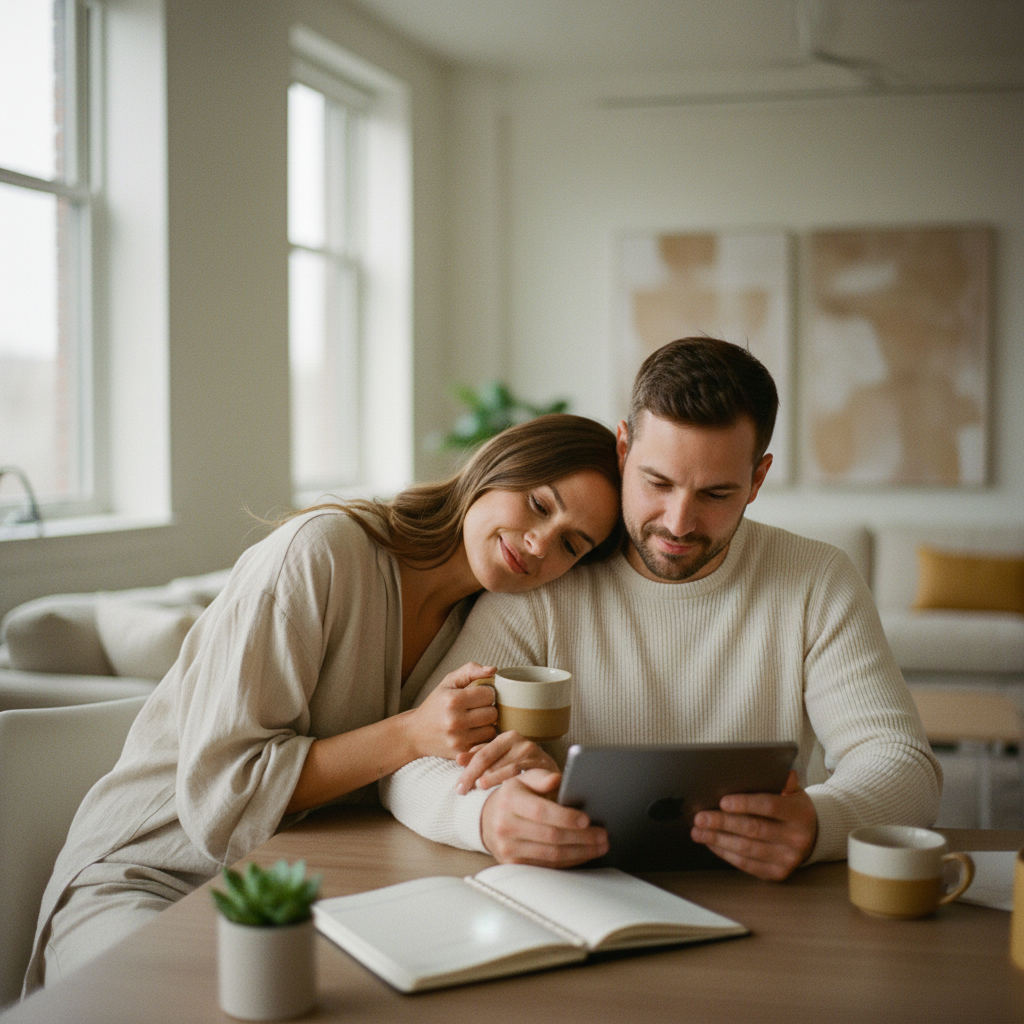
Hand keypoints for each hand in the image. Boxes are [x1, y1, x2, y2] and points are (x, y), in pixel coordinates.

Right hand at [405, 662, 498, 759]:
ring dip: (486, 725)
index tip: (477, 695)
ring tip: (474, 722)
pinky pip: (486, 744)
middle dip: (488, 709)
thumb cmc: (436, 704)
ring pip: (491, 730)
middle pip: (493, 713)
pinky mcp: (461, 753)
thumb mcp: (448, 682)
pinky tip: (474, 733)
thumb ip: (471, 670)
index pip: (489, 694)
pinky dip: (483, 739)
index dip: (485, 693)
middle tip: (477, 709)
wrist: (415, 734)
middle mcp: (455, 720)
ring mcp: (458, 739)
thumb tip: (493, 670)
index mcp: (453, 700)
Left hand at [454, 732, 559, 793]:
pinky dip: (513, 785)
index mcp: (508, 737)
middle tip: (462, 792)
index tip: (458, 788)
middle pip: (490, 761)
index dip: (467, 771)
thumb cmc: (524, 768)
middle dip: (473, 777)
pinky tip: (504, 794)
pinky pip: (526, 777)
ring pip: (507, 769)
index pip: (482, 754)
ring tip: (479, 788)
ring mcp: (534, 754)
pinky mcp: (546, 768)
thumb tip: (458, 758)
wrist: (554, 778)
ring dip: (492, 780)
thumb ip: (481, 757)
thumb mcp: (501, 759)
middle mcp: (521, 742)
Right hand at [480, 770, 608, 866]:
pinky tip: (584, 854)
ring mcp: (508, 848)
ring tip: (600, 845)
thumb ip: (541, 778)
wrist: (487, 819)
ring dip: (580, 852)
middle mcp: (505, 825)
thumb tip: (558, 780)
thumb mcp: (524, 779)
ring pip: (551, 854)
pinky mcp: (513, 864)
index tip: (586, 819)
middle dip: (581, 837)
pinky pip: (547, 866)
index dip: (566, 817)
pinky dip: (569, 861)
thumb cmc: (514, 796)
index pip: (541, 811)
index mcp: (509, 800)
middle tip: (603, 835)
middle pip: (550, 836)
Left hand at [690, 770, 817, 880]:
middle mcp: (796, 839)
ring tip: (698, 832)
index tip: (722, 802)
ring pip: (747, 849)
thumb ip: (784, 781)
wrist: (811, 836)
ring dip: (718, 840)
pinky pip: (747, 864)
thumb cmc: (792, 809)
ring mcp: (787, 859)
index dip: (745, 804)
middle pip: (754, 830)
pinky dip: (725, 853)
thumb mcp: (794, 791)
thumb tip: (779, 770)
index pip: (770, 806)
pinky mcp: (777, 873)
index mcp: (799, 814)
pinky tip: (711, 843)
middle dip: (723, 823)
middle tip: (700, 817)